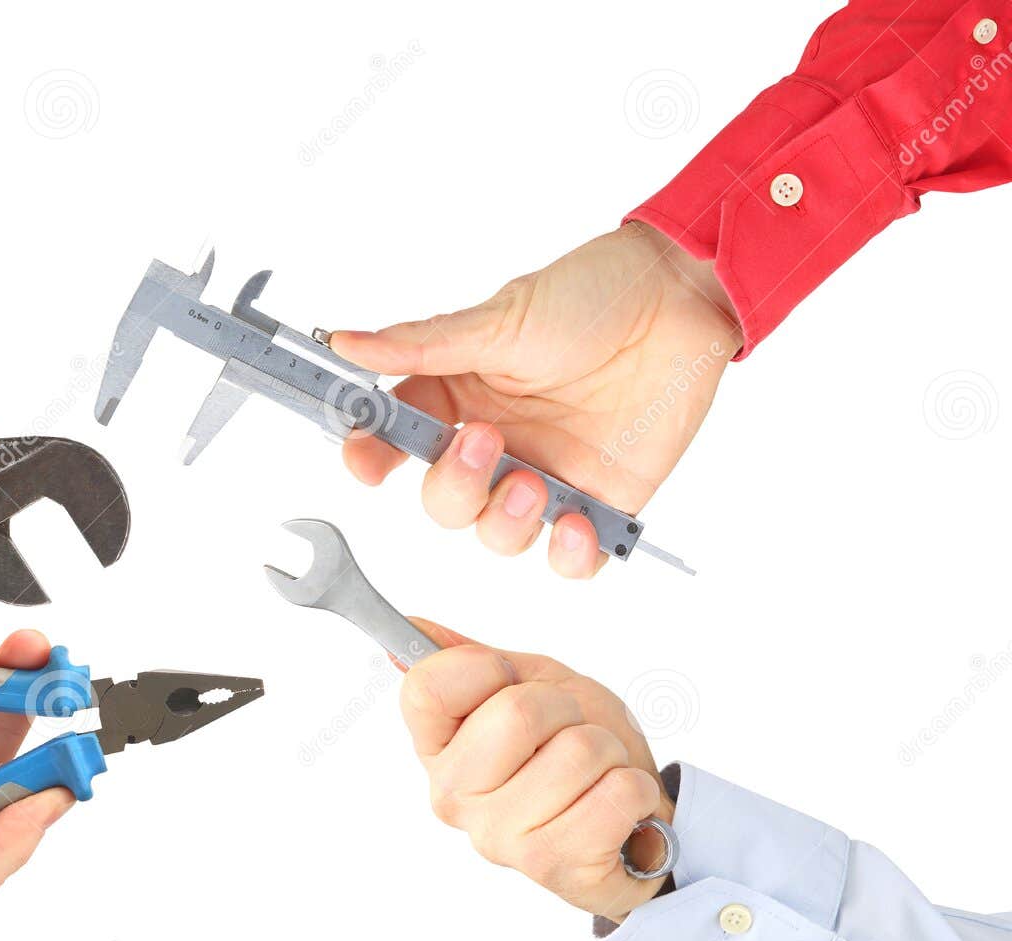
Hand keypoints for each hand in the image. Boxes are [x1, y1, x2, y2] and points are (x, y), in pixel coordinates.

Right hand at [333, 222, 739, 577]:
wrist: (680, 300)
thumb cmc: (591, 296)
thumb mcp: (498, 321)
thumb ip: (420, 346)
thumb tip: (346, 343)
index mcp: (459, 398)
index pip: (396, 441)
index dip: (373, 458)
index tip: (368, 462)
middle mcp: (495, 444)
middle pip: (445, 502)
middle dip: (454, 488)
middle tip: (484, 444)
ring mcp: (545, 475)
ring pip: (497, 535)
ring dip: (505, 521)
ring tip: (534, 483)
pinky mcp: (599, 501)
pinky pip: (568, 557)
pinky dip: (566, 555)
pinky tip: (574, 527)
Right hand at [401, 619, 673, 922]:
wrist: (630, 818)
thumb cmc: (575, 749)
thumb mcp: (530, 685)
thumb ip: (472, 658)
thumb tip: (414, 626)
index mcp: (438, 748)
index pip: (428, 686)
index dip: (484, 668)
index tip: (510, 684)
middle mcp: (453, 795)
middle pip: (517, 712)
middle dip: (568, 711)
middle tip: (570, 736)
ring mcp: (497, 837)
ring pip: (578, 751)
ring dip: (609, 753)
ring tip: (596, 777)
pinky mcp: (551, 866)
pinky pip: (615, 796)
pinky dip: (634, 790)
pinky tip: (616, 809)